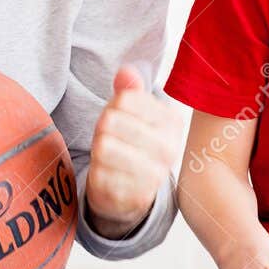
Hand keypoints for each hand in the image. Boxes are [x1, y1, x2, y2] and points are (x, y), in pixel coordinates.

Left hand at [86, 64, 180, 237]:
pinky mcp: (135, 197)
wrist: (134, 189)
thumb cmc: (131, 142)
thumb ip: (129, 90)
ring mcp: (154, 175)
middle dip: (101, 128)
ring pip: (104, 147)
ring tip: (108, 155)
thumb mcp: (133, 113)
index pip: (125, 99)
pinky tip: (108, 174)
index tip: (120, 116)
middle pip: (110, 121)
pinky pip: (99, 174)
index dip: (112, 106)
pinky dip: (97, 171)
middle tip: (109, 137)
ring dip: (98, 150)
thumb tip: (125, 72)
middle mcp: (169, 149)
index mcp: (172, 122)